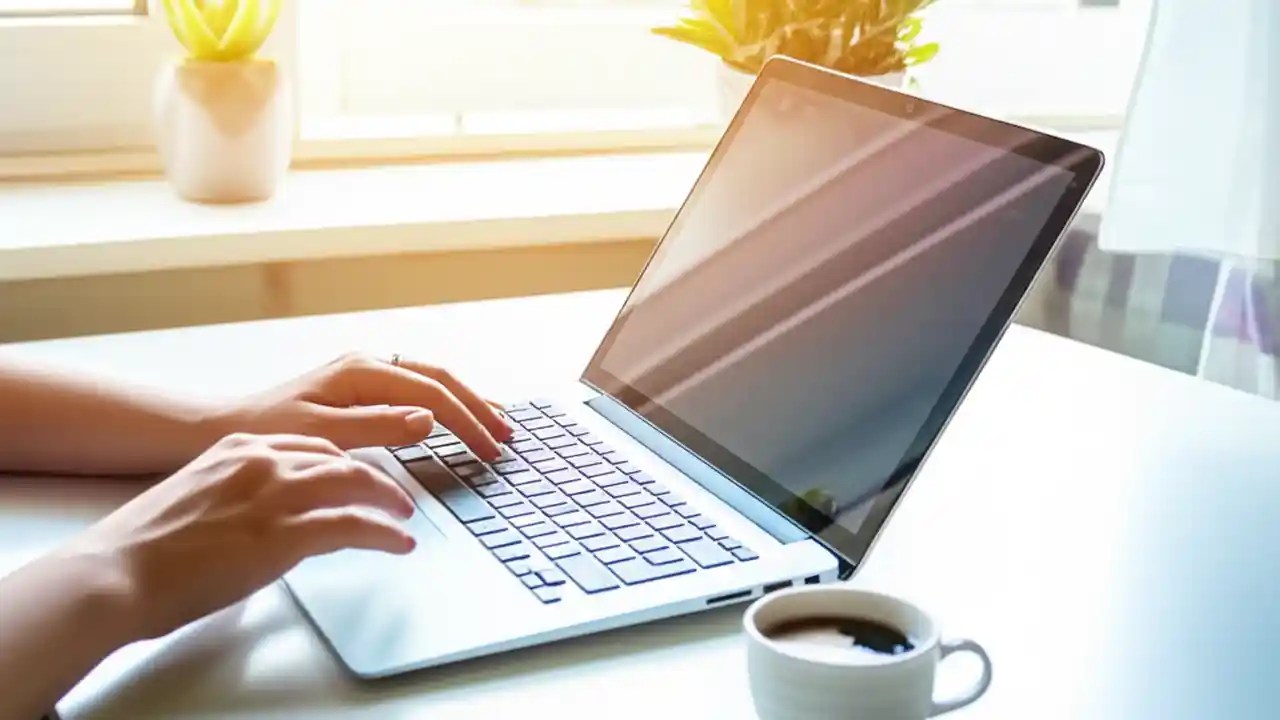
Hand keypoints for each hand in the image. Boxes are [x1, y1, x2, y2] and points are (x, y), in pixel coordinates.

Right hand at [60, 432, 416, 640]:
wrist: (116, 573)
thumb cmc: (143, 550)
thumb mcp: (198, 500)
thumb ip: (237, 496)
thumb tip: (262, 519)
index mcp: (239, 447)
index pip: (310, 446)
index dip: (343, 463)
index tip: (361, 475)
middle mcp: (263, 461)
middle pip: (340, 459)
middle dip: (374, 478)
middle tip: (395, 494)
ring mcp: (276, 494)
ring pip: (357, 484)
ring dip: (389, 501)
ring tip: (405, 516)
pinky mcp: (286, 533)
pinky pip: (355, 525)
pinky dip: (385, 533)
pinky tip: (399, 542)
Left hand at [217, 353, 512, 462]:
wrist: (224, 432)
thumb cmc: (267, 436)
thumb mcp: (322, 436)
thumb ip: (377, 426)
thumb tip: (428, 420)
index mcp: (362, 373)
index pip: (432, 394)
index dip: (467, 422)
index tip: (489, 451)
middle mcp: (367, 367)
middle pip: (440, 380)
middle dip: (477, 408)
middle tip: (506, 438)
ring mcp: (365, 377)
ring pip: (431, 383)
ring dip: (465, 404)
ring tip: (495, 425)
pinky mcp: (360, 391)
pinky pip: (415, 392)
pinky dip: (444, 406)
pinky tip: (456, 420)